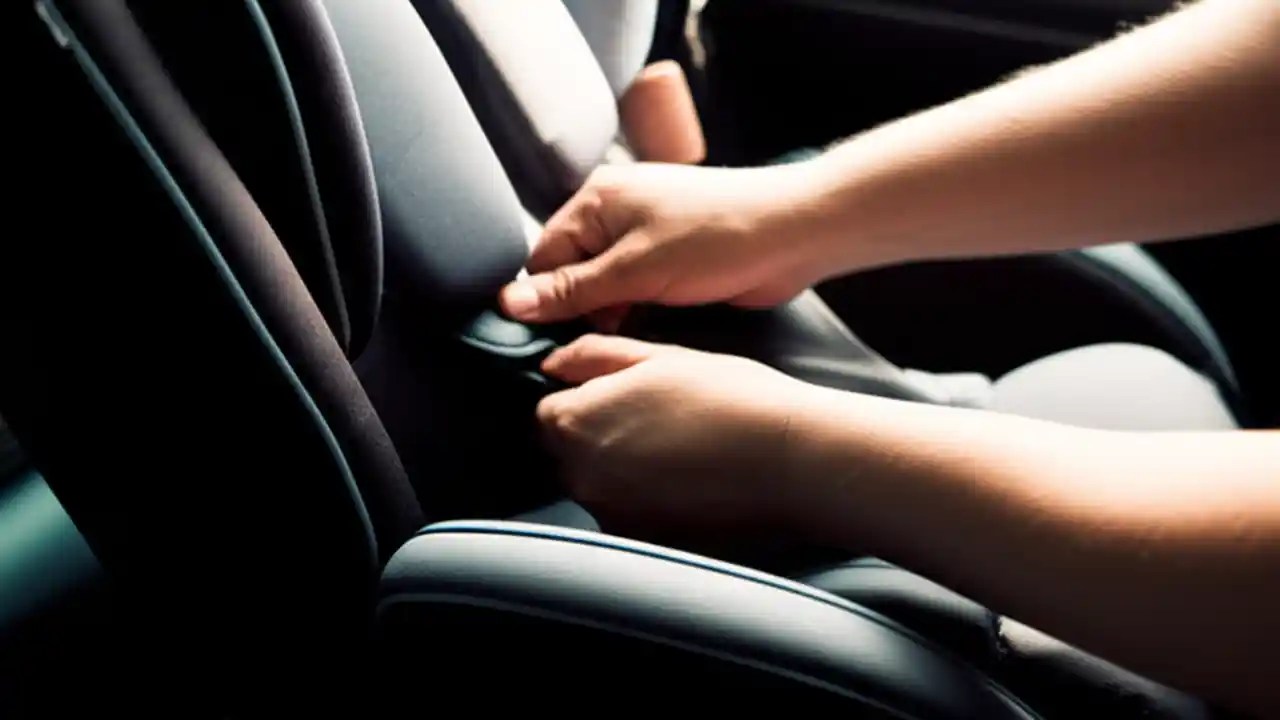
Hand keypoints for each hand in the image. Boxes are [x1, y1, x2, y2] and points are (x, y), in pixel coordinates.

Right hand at [499, 162, 830, 327]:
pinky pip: (632, 288)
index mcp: (596, 200)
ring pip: (601, 284)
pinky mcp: (669, 257)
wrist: (792, 234)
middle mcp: (614, 213)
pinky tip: (645, 324)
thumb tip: (510, 302)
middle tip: (599, 335)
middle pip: (569, 271)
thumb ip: (571, 290)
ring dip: (608, 312)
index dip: (542, 299)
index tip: (547, 337)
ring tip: (629, 327)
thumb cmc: (719, 237)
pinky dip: (632, 308)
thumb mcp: (635, 270)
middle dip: (578, 307)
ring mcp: (643, 234)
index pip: (541, 257)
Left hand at [536, 334, 815, 541]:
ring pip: (600, 485)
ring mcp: (613, 515)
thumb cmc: (733, 399)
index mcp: (577, 423)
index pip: (548, 413)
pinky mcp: (645, 541)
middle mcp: (584, 476)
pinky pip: (630, 514)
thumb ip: (593, 356)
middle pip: (569, 454)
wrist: (791, 460)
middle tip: (657, 418)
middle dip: (599, 435)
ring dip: (623, 469)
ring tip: (680, 448)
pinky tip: (690, 479)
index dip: (583, 398)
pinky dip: (648, 499)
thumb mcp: (660, 356)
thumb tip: (553, 364)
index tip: (621, 394)